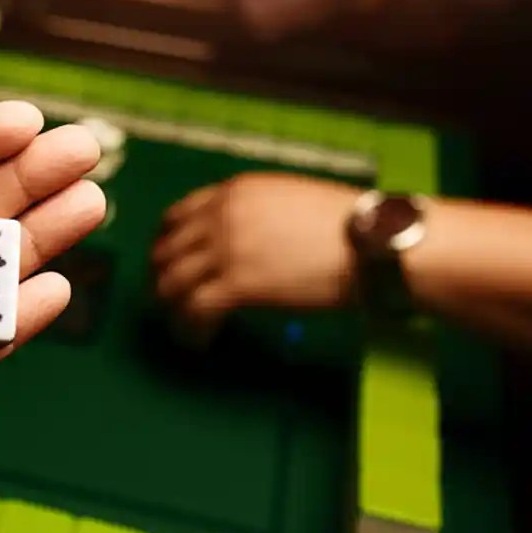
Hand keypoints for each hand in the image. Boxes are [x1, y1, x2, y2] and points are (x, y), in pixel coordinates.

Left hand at [152, 172, 360, 341]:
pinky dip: (191, 328)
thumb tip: (233, 240)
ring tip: (182, 327)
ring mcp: (226, 249)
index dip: (165, 244)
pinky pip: (195, 310)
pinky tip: (201, 340)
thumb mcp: (285, 200)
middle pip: (165, 251)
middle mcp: (220, 216)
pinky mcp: (238, 284)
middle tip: (167, 303)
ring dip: (171, 309)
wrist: (371, 242)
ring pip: (171, 283)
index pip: (175, 217)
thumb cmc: (345, 225)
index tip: (168, 264)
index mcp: (232, 192)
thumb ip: (251, 213)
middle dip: (160, 280)